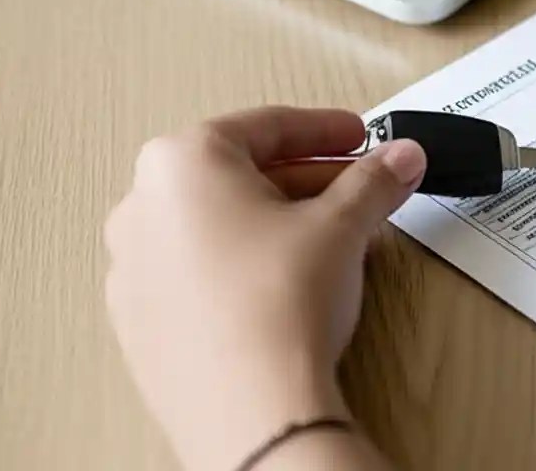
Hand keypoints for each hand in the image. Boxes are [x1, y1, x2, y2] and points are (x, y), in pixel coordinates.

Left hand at [103, 106, 425, 470]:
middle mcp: (142, 205)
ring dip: (277, 221)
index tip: (360, 137)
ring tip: (333, 239)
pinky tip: (289, 284)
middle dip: (307, 179)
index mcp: (181, 162)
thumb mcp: (342, 225)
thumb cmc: (279, 303)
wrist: (250, 409)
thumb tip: (402, 158)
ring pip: (218, 223)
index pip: (266, 126)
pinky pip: (199, 270)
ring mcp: (133, 267)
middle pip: (239, 174)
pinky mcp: (141, 320)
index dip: (325, 129)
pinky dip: (245, 263)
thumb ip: (374, 181)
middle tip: (358, 188)